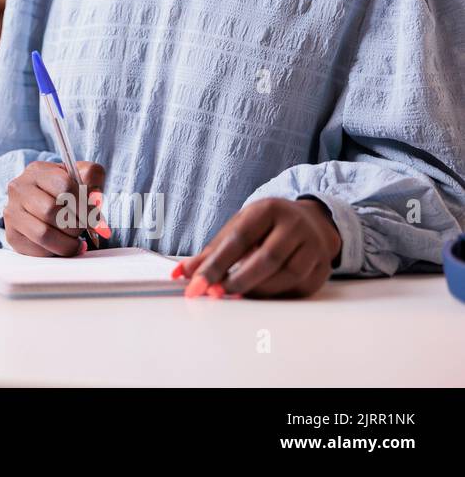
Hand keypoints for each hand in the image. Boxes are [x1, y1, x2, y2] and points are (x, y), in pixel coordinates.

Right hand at [3, 160, 109, 256]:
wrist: (37, 204)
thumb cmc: (62, 191)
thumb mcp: (79, 176)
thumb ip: (92, 176)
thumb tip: (95, 196)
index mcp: (37, 171)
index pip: (63, 186)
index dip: (83, 204)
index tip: (93, 215)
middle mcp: (19, 189)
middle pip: (51, 211)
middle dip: (75, 224)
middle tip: (83, 228)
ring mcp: (12, 212)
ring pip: (44, 233)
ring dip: (67, 242)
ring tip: (75, 240)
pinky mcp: (12, 234)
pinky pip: (38, 249)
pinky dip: (56, 251)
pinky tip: (63, 245)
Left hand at [177, 198, 341, 298]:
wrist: (310, 221)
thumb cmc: (265, 226)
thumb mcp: (238, 228)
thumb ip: (211, 253)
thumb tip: (180, 274)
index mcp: (267, 209)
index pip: (239, 239)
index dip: (217, 264)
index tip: (196, 284)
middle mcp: (294, 224)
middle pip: (266, 259)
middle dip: (238, 281)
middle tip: (217, 294)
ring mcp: (313, 245)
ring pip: (287, 275)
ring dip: (258, 290)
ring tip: (237, 294)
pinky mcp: (323, 266)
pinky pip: (300, 287)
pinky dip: (277, 295)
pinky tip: (260, 295)